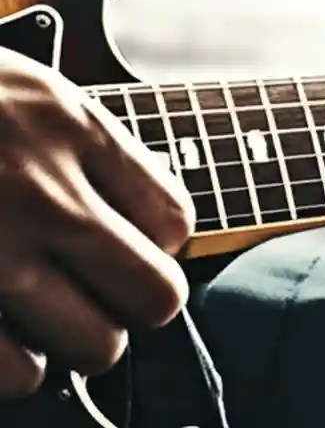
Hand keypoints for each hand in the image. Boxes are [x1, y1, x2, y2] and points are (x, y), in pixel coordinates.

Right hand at [0, 49, 193, 398]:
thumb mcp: (14, 84)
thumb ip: (74, 139)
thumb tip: (136, 213)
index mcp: (69, 128)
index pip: (173, 220)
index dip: (152, 245)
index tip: (121, 246)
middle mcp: (44, 194)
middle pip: (155, 296)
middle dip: (128, 306)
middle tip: (89, 295)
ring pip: (94, 347)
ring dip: (67, 343)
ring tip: (33, 321)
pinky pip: (17, 374)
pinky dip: (13, 369)